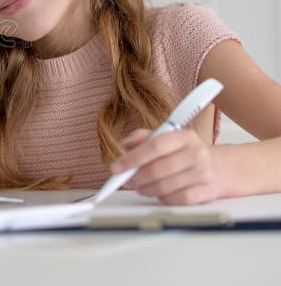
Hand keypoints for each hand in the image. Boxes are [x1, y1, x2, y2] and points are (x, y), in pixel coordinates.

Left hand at [111, 128, 227, 204]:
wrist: (218, 167)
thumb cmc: (183, 153)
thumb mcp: (165, 138)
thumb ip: (142, 138)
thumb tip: (124, 144)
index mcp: (184, 136)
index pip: (154, 146)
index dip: (132, 158)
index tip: (116, 167)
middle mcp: (196, 152)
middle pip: (156, 169)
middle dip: (135, 177)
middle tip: (126, 180)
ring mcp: (204, 172)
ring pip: (164, 187)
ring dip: (145, 189)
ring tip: (141, 187)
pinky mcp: (208, 191)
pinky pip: (177, 200)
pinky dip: (163, 198)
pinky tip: (160, 194)